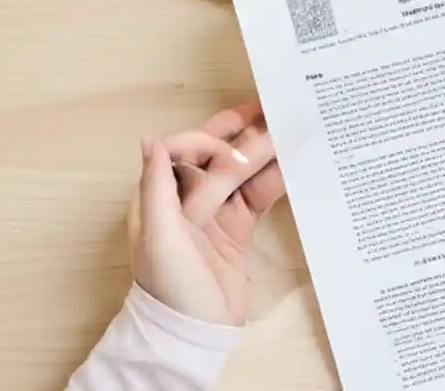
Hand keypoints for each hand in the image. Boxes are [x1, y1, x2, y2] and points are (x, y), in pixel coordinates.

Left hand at [131, 101, 286, 325]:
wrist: (193, 333)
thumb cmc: (169, 286)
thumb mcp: (158, 235)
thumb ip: (157, 186)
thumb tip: (153, 140)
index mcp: (159, 196)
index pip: (186, 152)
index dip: (212, 138)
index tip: (239, 134)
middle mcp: (185, 200)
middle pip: (217, 157)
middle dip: (243, 134)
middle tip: (272, 111)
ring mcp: (213, 215)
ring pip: (242, 174)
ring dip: (264, 154)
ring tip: (290, 133)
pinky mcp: (236, 230)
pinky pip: (256, 197)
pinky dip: (273, 181)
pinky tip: (291, 165)